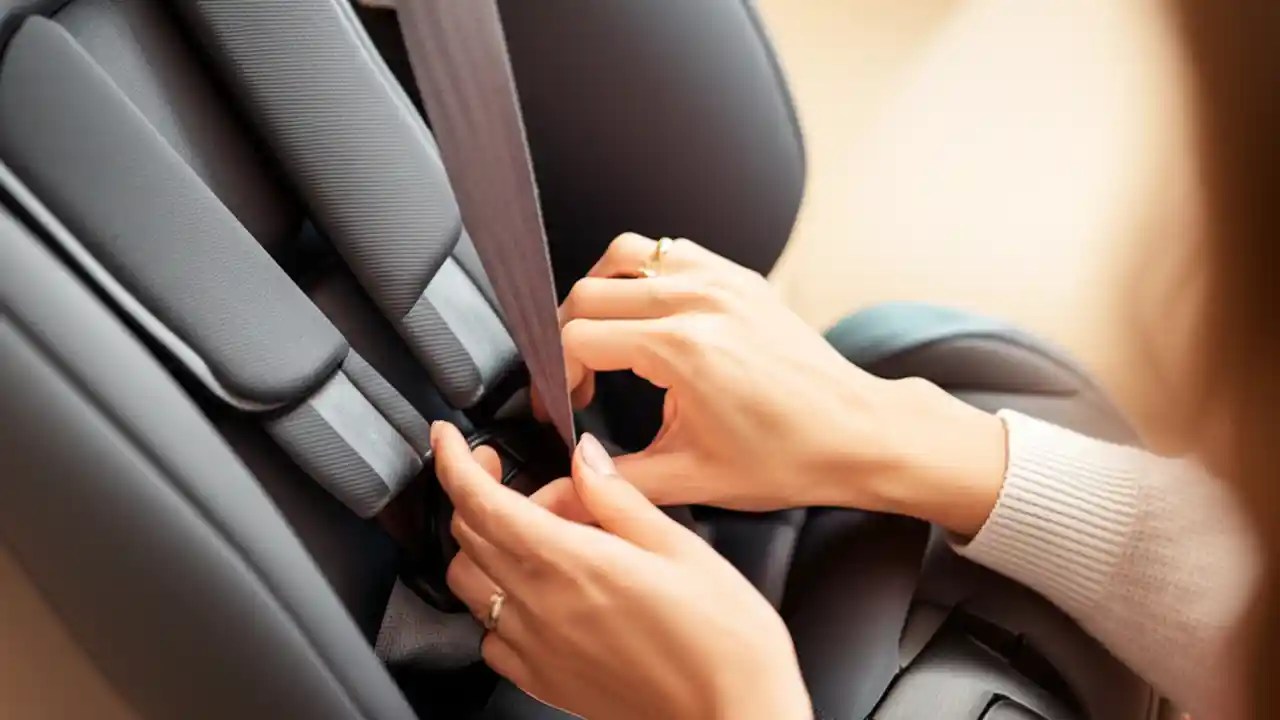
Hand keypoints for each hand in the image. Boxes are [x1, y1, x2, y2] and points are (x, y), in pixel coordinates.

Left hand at [432, 422, 811, 719]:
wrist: (735, 717)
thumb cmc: (722, 638)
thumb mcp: (680, 547)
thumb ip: (618, 498)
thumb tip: (585, 457)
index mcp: (571, 562)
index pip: (480, 502)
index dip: (454, 462)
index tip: (448, 439)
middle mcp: (540, 605)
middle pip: (468, 537)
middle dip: (476, 494)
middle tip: (513, 477)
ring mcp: (536, 648)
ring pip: (470, 585)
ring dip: (484, 549)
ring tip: (532, 536)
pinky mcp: (543, 681)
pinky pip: (491, 636)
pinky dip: (498, 605)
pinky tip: (541, 595)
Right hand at [552, 234, 1006, 535]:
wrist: (857, 434)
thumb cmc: (788, 458)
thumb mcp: (690, 480)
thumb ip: (614, 480)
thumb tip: (562, 483)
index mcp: (682, 348)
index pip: (578, 338)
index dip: (556, 379)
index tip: (565, 408)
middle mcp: (699, 301)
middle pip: (589, 294)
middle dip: (569, 338)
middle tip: (582, 383)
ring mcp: (722, 280)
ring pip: (623, 255)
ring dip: (601, 294)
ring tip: (606, 339)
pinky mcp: (740, 277)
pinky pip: (668, 250)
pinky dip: (643, 275)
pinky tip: (649, 319)